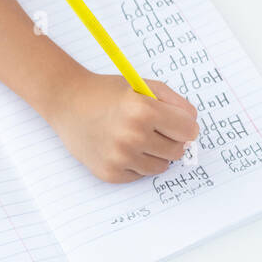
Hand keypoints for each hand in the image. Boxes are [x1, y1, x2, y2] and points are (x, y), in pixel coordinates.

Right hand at [49, 69, 199, 183]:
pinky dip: (137, 163)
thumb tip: (193, 124)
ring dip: (156, 153)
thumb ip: (175, 102)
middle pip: (178, 150)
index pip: (188, 131)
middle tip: (154, 127)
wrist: (68, 102)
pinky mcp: (110, 173)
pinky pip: (141, 175)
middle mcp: (131, 136)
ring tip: (137, 136)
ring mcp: (119, 157)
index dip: (186, 125)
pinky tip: (122, 146)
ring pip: (162, 166)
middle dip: (171, 139)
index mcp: (143, 110)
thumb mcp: (144, 86)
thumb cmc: (108, 92)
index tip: (178, 122)